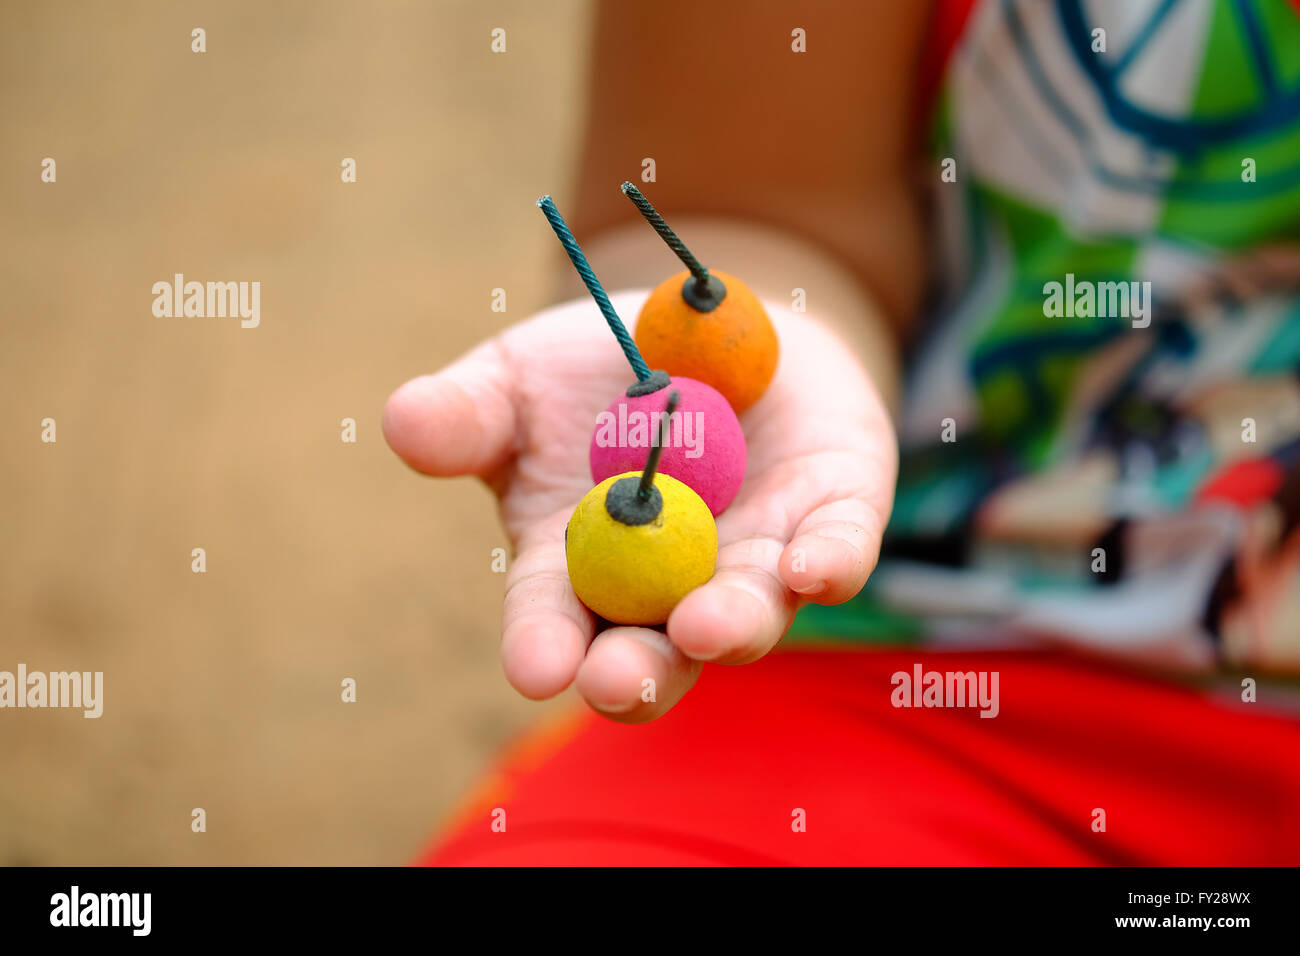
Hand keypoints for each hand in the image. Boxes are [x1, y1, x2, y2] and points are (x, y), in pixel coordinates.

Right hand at [382, 291, 896, 721]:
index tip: (534, 669)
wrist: (716, 329)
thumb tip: (403, 421)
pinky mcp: (830, 516)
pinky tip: (814, 572)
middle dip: (634, 674)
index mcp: (580, 563)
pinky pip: (837, 550)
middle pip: (652, 650)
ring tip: (705, 629)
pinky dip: (828, 564)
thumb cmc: (603, 367)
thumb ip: (471, 413)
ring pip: (745, 615)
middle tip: (614, 682)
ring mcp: (753, 558)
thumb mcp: (521, 378)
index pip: (554, 619)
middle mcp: (669, 585)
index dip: (543, 646)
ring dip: (727, 628)